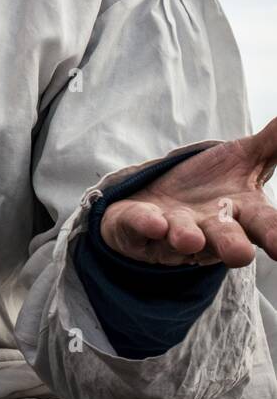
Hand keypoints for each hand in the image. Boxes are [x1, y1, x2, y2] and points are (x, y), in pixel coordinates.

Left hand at [101, 118, 276, 267]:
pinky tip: (153, 223)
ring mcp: (172, 229)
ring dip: (185, 237)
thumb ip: (273, 144)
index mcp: (242, 213)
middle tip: (239, 254)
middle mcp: (209, 228)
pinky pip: (139, 224)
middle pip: (225, 239)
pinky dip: (145, 224)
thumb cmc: (209, 185)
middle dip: (232, 246)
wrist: (158, 198)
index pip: (264, 226)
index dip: (275, 236)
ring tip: (189, 239)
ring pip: (181, 236)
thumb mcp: (244, 158)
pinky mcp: (136, 223)